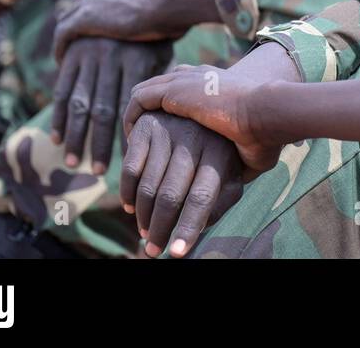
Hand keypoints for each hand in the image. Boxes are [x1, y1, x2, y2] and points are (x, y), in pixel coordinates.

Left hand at [52, 0, 217, 57]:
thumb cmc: (180, 2)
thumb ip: (154, 1)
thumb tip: (165, 16)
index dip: (96, 11)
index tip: (96, 29)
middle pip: (80, 3)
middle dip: (78, 23)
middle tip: (78, 44)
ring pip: (68, 18)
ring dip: (66, 37)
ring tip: (67, 56)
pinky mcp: (85, 15)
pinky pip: (63, 33)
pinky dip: (61, 47)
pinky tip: (63, 62)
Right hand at [52, 37, 171, 174]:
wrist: (132, 1)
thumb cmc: (155, 38)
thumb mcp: (163, 55)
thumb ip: (160, 85)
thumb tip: (166, 123)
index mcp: (137, 60)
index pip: (131, 106)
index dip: (127, 134)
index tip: (129, 159)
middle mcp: (110, 59)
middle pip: (102, 109)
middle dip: (98, 143)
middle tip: (97, 172)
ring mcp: (88, 56)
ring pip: (79, 103)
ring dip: (74, 135)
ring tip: (73, 163)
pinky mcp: (71, 55)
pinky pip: (62, 90)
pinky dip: (59, 116)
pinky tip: (57, 139)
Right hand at [119, 111, 243, 256]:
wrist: (209, 105)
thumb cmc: (222, 150)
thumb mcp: (231, 172)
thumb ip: (220, 199)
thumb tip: (196, 232)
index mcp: (219, 153)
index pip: (202, 197)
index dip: (188, 227)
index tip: (177, 253)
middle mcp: (194, 139)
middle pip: (171, 194)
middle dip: (160, 228)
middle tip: (153, 250)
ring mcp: (169, 130)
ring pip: (148, 184)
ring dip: (142, 216)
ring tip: (145, 233)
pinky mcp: (147, 126)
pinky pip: (131, 168)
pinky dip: (128, 193)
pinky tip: (131, 208)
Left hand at [125, 64, 283, 172]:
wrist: (267, 114)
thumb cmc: (266, 134)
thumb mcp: (248, 145)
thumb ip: (236, 157)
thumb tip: (237, 181)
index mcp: (217, 84)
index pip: (186, 86)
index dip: (173, 108)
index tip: (167, 136)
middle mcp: (198, 77)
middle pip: (161, 85)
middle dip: (149, 110)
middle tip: (142, 139)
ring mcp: (185, 81)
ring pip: (145, 93)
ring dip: (137, 117)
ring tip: (133, 144)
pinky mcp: (173, 90)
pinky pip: (139, 101)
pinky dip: (132, 120)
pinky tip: (132, 142)